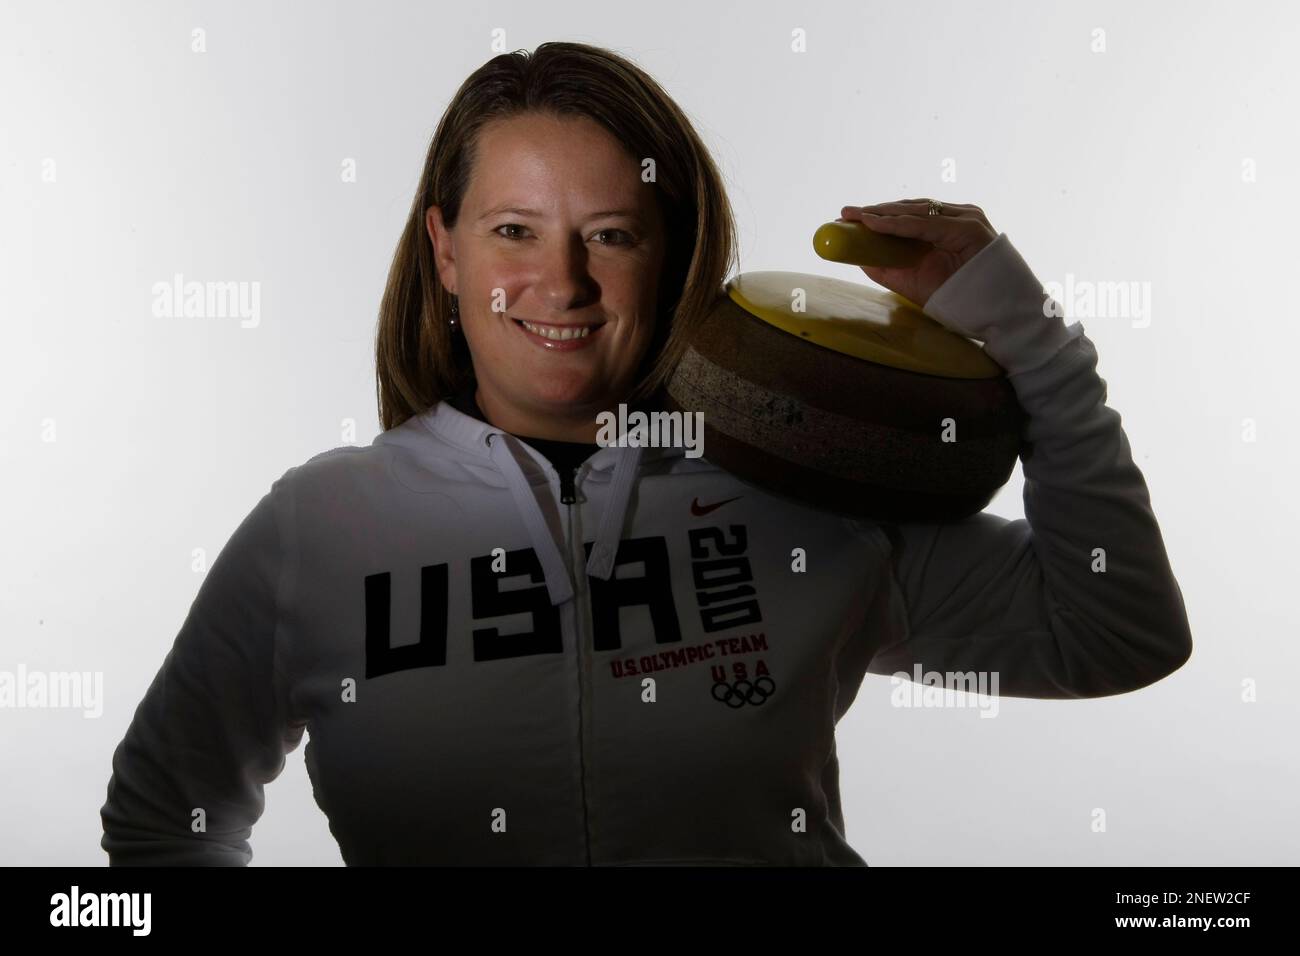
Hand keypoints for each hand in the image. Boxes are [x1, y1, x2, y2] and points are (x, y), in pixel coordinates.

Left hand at [839, 200, 997, 308]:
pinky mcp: (969, 228)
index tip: (850, 216)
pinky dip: (898, 224)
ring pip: (917, 211)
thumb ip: (889, 268)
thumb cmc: (958, 298)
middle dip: (876, 210)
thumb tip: (858, 257)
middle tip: (846, 213)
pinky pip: (926, 224)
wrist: (992, 314)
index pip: (910, 214)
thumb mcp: (914, 282)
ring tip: (856, 217)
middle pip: (911, 208)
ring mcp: (966, 219)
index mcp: (948, 226)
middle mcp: (958, 217)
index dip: (880, 214)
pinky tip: (875, 224)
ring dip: (883, 213)